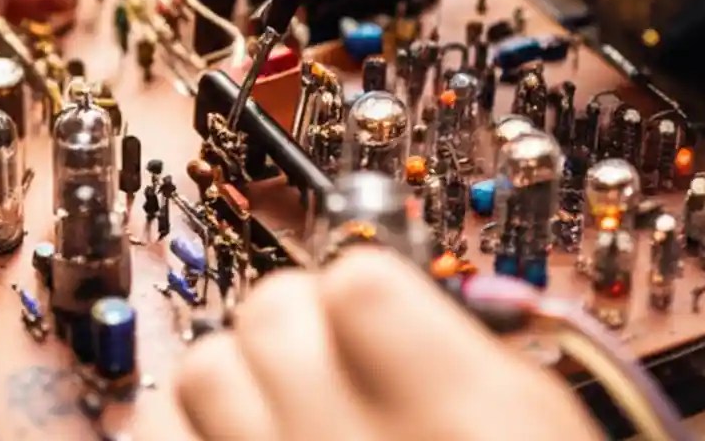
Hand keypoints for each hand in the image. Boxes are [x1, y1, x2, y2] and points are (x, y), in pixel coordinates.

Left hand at [175, 248, 600, 439]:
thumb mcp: (542, 426)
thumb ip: (473, 352)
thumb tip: (392, 279)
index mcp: (464, 425)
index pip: (356, 279)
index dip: (362, 281)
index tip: (372, 296)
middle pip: (271, 311)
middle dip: (299, 322)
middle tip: (333, 357)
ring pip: (205, 370)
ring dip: (240, 380)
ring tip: (286, 415)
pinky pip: (161, 435)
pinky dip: (195, 432)